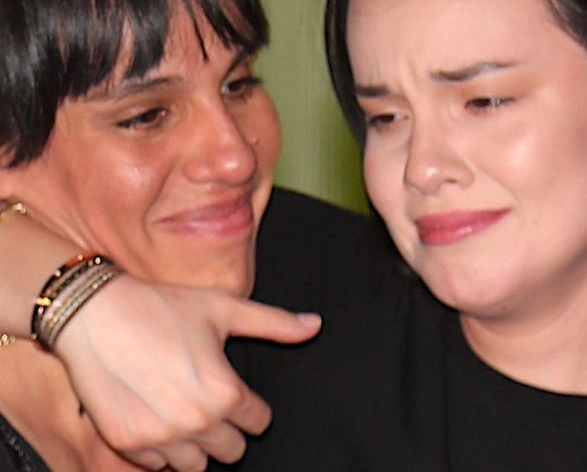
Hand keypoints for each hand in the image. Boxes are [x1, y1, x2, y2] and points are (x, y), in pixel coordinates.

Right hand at [53, 275, 320, 470]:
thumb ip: (275, 323)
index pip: (259, 422)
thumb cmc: (163, 307)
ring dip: (196, 445)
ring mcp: (159, 437)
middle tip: (211, 403)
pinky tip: (159, 419)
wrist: (94, 315)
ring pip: (196, 465)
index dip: (251, 406)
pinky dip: (162, 449)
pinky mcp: (126, 443)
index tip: (238, 394)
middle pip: (231, 450)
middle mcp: (195, 422)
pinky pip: (158, 465)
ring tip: (186, 415)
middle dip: (227, 429)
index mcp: (224, 392)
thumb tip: (315, 325)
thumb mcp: (225, 309)